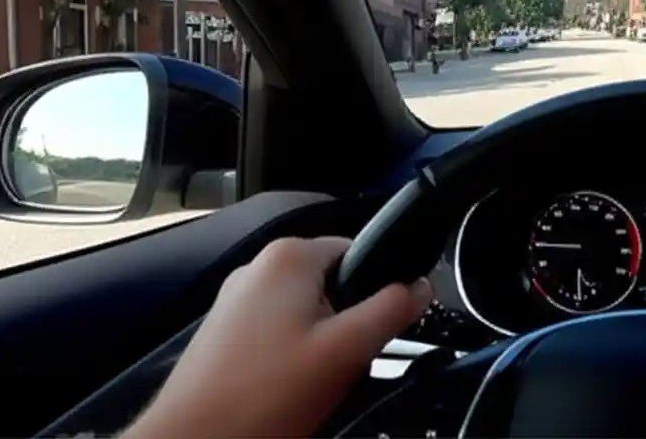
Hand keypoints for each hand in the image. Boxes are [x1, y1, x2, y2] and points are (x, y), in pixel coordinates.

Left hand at [125, 237, 431, 438]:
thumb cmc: (266, 395)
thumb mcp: (346, 351)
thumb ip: (392, 310)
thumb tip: (422, 285)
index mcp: (289, 256)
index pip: (359, 251)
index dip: (379, 289)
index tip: (379, 332)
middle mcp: (258, 268)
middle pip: (333, 285)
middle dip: (347, 325)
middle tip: (345, 365)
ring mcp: (235, 301)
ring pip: (307, 314)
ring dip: (321, 347)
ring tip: (313, 385)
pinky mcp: (224, 334)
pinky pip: (279, 334)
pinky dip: (292, 360)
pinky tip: (287, 392)